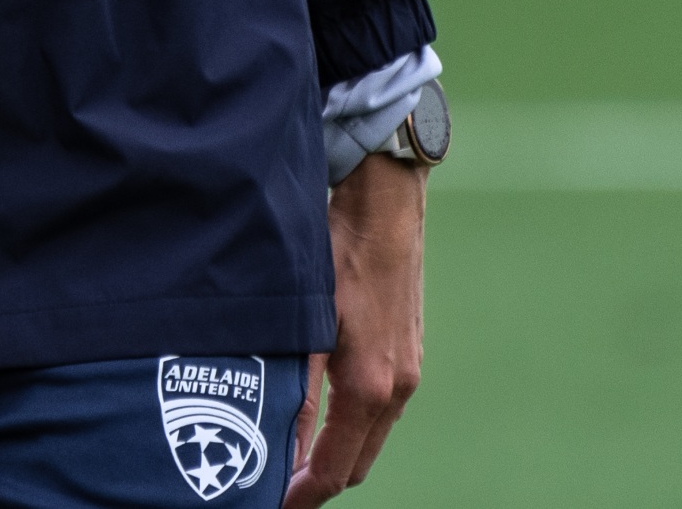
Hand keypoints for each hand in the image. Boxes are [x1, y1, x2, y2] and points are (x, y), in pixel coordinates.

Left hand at [286, 155, 424, 503]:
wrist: (385, 203)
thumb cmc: (339, 254)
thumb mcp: (305, 325)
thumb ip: (297, 393)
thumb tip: (283, 451)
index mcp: (371, 388)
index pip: (335, 470)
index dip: (302, 496)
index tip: (273, 505)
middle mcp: (397, 387)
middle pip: (357, 463)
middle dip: (319, 481)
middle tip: (277, 484)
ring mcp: (408, 369)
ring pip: (371, 436)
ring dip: (337, 452)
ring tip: (292, 452)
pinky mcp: (408, 349)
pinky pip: (382, 408)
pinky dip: (354, 424)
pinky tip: (323, 410)